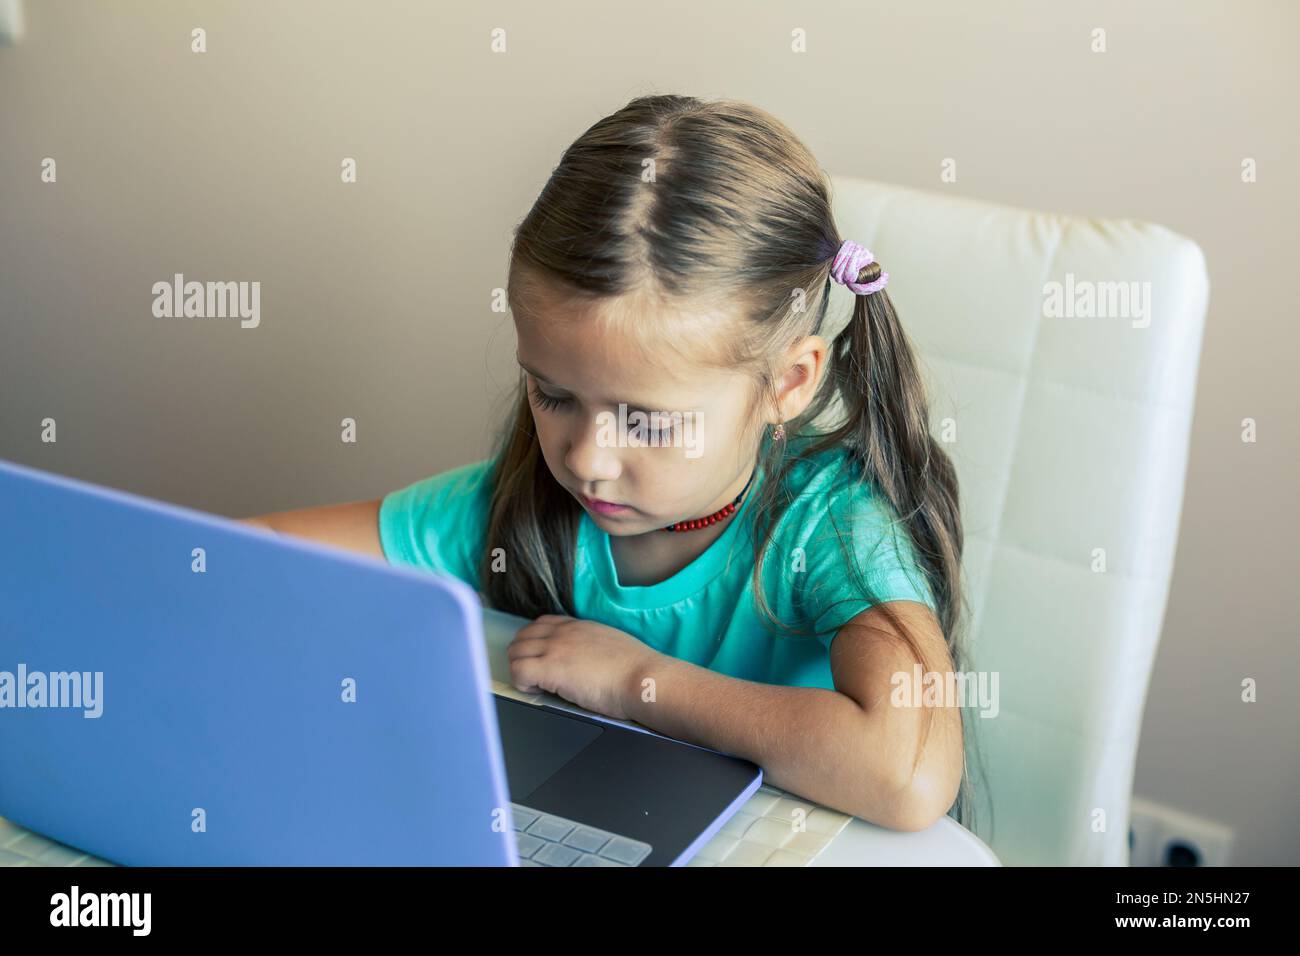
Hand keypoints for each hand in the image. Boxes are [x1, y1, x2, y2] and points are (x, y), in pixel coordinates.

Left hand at [507, 614, 659, 721]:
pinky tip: (540, 691)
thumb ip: (589, 643)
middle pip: (522, 637)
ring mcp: (555, 648)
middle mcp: (562, 632)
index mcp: (577, 626)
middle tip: (538, 676)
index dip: (536, 643)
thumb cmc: (635, 669)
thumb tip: (584, 657)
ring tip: (539, 685)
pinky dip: (522, 684)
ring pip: (515, 653)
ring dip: (521, 670)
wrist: (644, 678)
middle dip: (524, 657)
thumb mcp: (609, 642)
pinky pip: (518, 672)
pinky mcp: (551, 668)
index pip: (540, 624)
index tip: (544, 659)